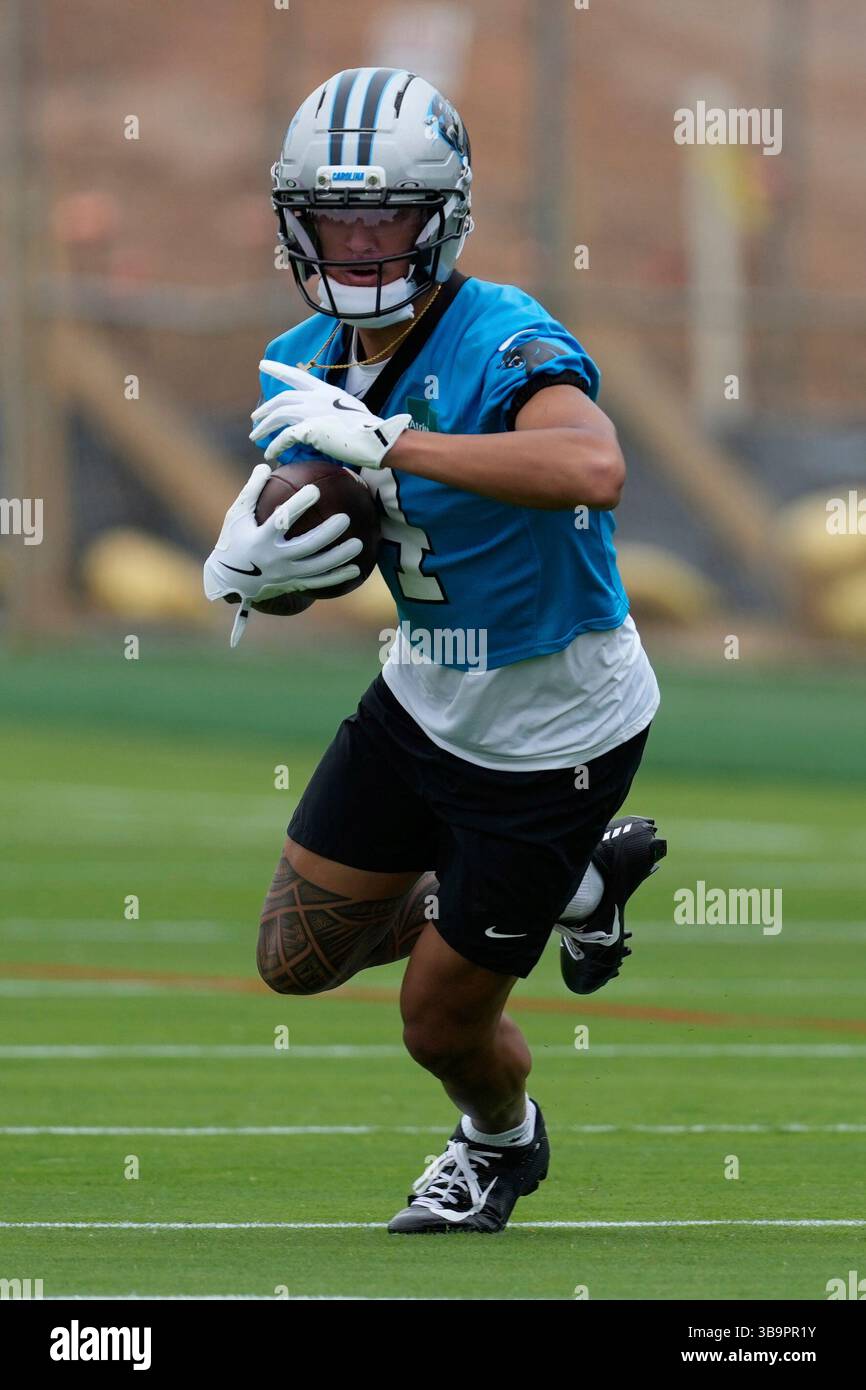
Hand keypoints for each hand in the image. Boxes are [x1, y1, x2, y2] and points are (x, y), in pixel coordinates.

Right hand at [203, 462, 362, 645]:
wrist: (230, 580)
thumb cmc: (234, 540)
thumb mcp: (236, 515)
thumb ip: (252, 490)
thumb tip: (265, 464)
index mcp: (260, 540)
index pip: (281, 521)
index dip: (298, 505)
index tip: (315, 489)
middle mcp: (274, 559)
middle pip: (306, 547)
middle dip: (327, 534)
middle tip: (345, 519)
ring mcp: (285, 574)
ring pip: (317, 568)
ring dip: (339, 557)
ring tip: (359, 544)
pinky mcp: (293, 585)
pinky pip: (319, 582)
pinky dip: (337, 577)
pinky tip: (356, 569)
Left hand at [250, 359, 411, 467]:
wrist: (375, 438)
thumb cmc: (368, 428)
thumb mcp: (348, 409)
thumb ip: (332, 410)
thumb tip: (322, 420)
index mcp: (325, 390)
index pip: (296, 375)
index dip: (278, 369)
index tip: (263, 365)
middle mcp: (315, 397)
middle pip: (281, 398)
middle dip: (265, 408)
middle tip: (255, 416)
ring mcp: (311, 412)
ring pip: (278, 415)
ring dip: (264, 427)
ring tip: (255, 437)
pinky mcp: (309, 430)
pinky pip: (284, 437)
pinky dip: (274, 445)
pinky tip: (270, 453)